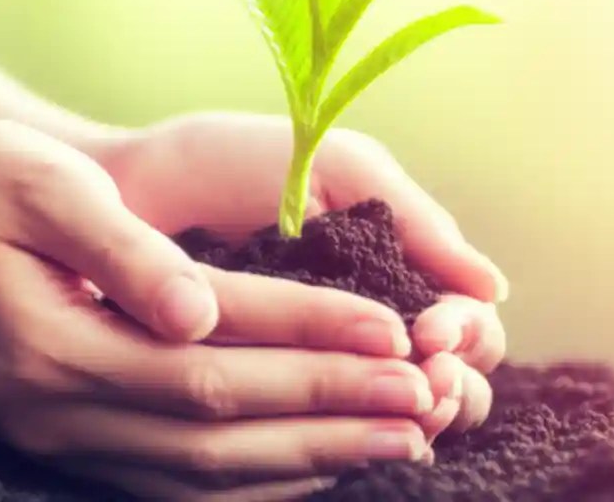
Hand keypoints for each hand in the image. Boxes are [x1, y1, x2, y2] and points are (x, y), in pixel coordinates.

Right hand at [0, 121, 441, 500]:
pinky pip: (182, 485)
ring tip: (408, 432)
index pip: (211, 350)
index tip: (395, 330)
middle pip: (223, 423)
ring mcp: (67, 441)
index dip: (311, 337)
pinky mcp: (80, 448)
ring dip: (317, 453)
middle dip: (335, 407)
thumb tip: (199, 312)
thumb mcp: (40, 188)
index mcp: (53, 339)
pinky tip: (329, 461)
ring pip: (209, 470)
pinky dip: (264, 480)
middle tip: (429, 395)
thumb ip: (124, 249)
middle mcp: (60, 407)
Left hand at [95, 112, 507, 431]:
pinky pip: (321, 446)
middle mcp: (372, 329)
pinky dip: (344, 446)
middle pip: (454, 384)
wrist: (120, 188)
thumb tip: (494, 287)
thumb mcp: (339, 169)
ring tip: (396, 413)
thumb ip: (418, 220)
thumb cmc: (228, 165)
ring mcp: (324, 372)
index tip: (431, 331)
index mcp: (401, 271)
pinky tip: (337, 439)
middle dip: (451, 387)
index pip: (470, 325)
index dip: (466, 334)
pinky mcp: (267, 407)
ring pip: (400, 422)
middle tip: (424, 382)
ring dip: (412, 422)